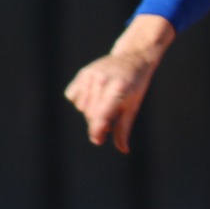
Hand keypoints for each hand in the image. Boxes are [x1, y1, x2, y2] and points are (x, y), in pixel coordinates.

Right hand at [64, 15, 174, 153]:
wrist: (133, 58)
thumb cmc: (136, 86)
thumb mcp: (133, 107)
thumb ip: (124, 129)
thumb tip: (123, 150)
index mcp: (117, 90)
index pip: (100, 118)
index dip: (97, 133)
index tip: (99, 140)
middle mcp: (102, 82)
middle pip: (90, 115)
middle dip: (98, 123)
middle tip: (110, 120)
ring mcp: (91, 76)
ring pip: (81, 107)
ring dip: (90, 112)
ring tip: (105, 105)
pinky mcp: (83, 73)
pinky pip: (73, 96)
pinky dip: (81, 101)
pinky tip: (93, 96)